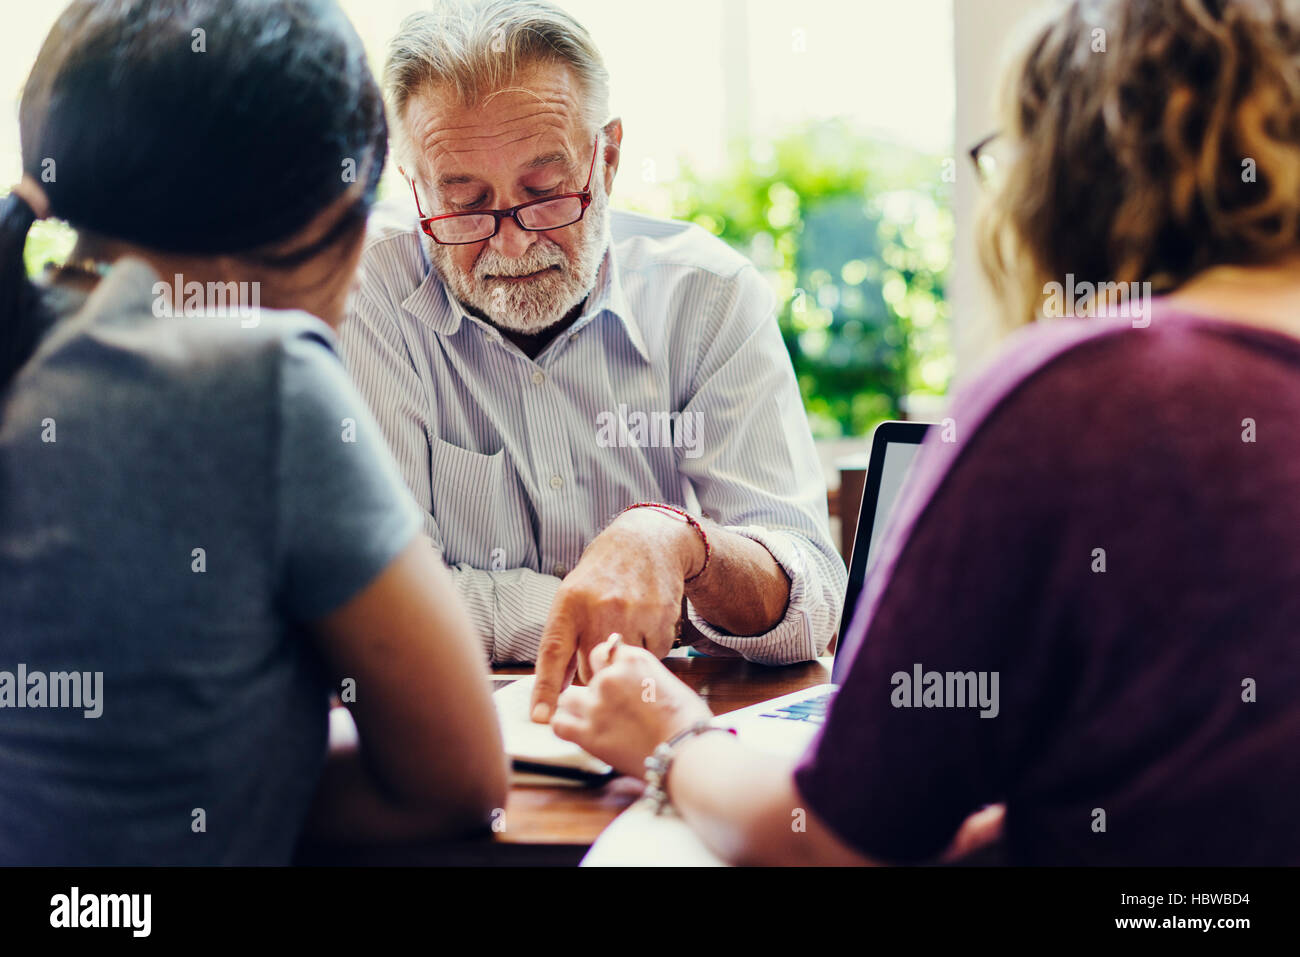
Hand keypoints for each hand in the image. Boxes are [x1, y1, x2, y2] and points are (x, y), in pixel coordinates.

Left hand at [529, 506, 703, 721]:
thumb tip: (553, 693)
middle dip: (592, 674)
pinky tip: (643, 626)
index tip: (542, 718)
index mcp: (571, 604)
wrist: (644, 545)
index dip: (546, 690)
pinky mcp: (660, 621)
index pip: (553, 654)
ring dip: (622, 664)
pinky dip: (646, 651)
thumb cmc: (601, 576)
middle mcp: (600, 609)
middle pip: (590, 669)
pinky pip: (650, 658)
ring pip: (622, 668)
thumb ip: (563, 641)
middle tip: (599, 654)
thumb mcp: (572, 598)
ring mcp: (633, 615)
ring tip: (623, 632)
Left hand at [550, 636, 713, 776]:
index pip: (604, 651)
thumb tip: (635, 684)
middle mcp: (610, 676)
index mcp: (634, 659)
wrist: (687, 752)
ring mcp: (596, 704)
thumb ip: (643, 677)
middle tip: (607, 707)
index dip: (605, 667)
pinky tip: (578, 732)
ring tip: (591, 720)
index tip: (611, 679)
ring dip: (576, 708)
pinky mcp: (587, 733)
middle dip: (593, 690)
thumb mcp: (669, 683)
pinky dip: (566, 728)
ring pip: (567, 698)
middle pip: (585, 674)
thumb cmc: (688, 722)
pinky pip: (559, 724)